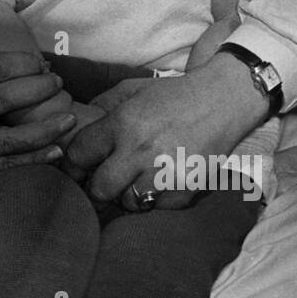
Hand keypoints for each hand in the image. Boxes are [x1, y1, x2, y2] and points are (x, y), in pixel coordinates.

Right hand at [0, 51, 82, 183]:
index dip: (22, 63)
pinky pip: (8, 164)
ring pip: (10, 139)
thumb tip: (43, 68)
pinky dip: (36, 157)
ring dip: (46, 128)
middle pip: (3, 100)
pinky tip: (57, 149)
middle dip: (38, 89)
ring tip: (70, 119)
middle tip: (57, 84)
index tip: (42, 64)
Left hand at [60, 54, 270, 210]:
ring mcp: (166, 173)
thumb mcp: (133, 89)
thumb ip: (102, 106)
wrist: (223, 99)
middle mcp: (142, 150)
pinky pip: (157, 207)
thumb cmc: (174, 95)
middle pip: (100, 189)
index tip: (80, 166)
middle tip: (102, 181)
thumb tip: (73, 126)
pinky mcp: (187, 189)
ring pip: (128, 203)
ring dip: (127, 194)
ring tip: (135, 179)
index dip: (75, 163)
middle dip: (97, 187)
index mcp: (124, 123)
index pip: (80, 154)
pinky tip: (160, 181)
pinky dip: (155, 199)